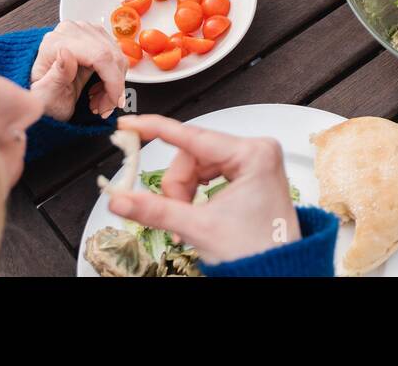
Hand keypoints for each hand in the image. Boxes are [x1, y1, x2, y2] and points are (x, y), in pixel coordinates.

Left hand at [28, 21, 127, 121]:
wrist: (44, 95)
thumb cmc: (43, 97)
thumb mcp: (44, 94)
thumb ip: (56, 76)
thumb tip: (66, 53)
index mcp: (57, 42)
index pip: (100, 56)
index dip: (112, 80)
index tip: (113, 101)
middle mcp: (72, 31)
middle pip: (112, 56)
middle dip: (114, 87)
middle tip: (104, 107)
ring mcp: (86, 31)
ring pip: (117, 57)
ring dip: (114, 84)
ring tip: (99, 101)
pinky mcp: (97, 36)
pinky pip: (116, 57)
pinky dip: (113, 77)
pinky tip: (101, 89)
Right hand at [107, 115, 300, 264]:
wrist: (278, 271)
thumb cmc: (256, 249)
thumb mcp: (199, 228)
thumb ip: (155, 210)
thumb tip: (120, 198)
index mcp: (253, 155)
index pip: (193, 136)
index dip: (156, 129)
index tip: (130, 125)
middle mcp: (257, 151)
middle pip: (192, 155)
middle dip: (178, 186)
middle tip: (176, 213)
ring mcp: (254, 161)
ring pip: (197, 164)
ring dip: (185, 191)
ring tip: (189, 218)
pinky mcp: (250, 171)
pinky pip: (209, 171)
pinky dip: (196, 191)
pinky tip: (198, 210)